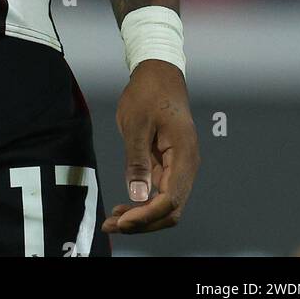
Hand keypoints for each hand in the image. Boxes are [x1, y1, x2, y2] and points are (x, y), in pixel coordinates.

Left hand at [102, 59, 199, 234]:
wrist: (159, 73)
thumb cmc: (148, 93)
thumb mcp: (137, 123)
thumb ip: (137, 160)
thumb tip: (138, 195)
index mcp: (183, 155)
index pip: (170, 200)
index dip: (146, 215)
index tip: (122, 221)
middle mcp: (186, 166)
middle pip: (170, 210)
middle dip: (143, 223)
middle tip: (112, 225)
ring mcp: (179, 167)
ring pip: (165, 205)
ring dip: (142, 217)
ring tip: (114, 220)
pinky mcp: (169, 165)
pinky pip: (160, 192)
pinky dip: (143, 203)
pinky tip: (124, 207)